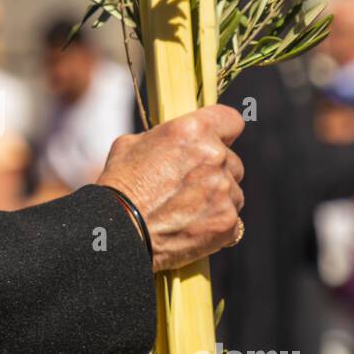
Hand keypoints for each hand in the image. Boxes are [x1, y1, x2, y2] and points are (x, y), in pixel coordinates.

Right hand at [97, 105, 244, 271]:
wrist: (119, 233)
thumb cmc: (119, 187)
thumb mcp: (131, 145)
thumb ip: (163, 138)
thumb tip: (174, 141)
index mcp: (193, 131)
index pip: (231, 121)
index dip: (223, 132)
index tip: (217, 141)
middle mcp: (214, 157)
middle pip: (232, 160)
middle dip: (215, 170)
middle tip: (187, 184)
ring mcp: (225, 191)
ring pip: (233, 191)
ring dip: (216, 197)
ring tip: (186, 209)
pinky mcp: (227, 222)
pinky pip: (232, 219)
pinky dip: (215, 223)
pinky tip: (191, 226)